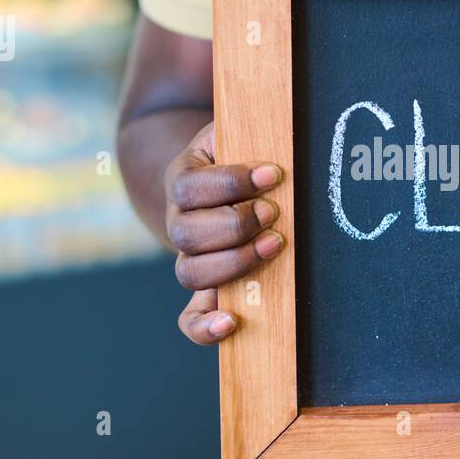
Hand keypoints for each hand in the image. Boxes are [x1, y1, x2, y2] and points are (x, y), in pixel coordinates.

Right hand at [164, 121, 284, 342]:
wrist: (223, 178)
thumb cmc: (243, 155)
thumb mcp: (241, 133)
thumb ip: (252, 132)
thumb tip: (280, 142)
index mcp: (183, 179)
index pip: (189, 187)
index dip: (229, 183)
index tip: (272, 174)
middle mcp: (179, 222)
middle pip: (186, 234)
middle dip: (235, 225)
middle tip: (273, 212)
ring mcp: (191, 257)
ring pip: (191, 272)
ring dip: (234, 263)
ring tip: (275, 244)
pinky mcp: (205, 288)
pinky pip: (190, 317)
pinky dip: (204, 325)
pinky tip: (231, 322)